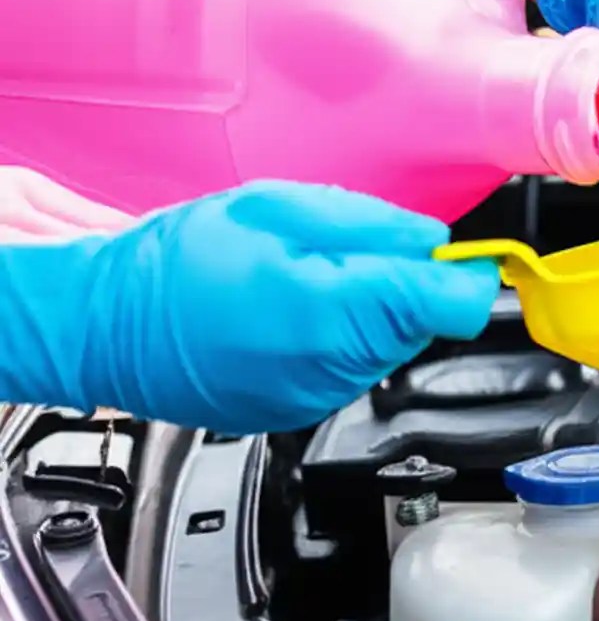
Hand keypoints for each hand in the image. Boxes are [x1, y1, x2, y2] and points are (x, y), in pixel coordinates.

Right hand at [0, 180, 498, 433]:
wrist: (106, 327)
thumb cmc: (175, 265)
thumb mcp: (275, 209)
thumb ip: (370, 225)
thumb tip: (434, 242)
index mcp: (338, 310)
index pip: (458, 305)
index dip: (470, 275)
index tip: (464, 256)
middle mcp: (338, 367)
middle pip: (425, 324)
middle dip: (405, 285)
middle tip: (348, 253)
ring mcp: (322, 397)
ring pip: (390, 347)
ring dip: (370, 311)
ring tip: (305, 282)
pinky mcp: (304, 411)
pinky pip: (354, 368)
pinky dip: (339, 339)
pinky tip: (290, 315)